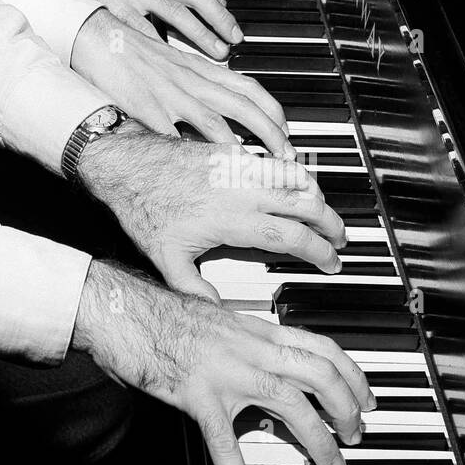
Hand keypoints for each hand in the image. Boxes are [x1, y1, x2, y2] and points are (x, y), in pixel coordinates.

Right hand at [70, 9, 291, 155]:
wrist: (95, 36)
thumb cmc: (129, 51)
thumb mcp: (170, 63)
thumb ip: (193, 80)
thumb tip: (215, 102)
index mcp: (199, 68)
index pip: (249, 87)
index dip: (273, 112)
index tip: (286, 133)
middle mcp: (191, 80)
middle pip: (244, 107)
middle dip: (271, 134)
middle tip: (287, 158)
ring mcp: (171, 94)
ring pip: (218, 122)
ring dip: (242, 148)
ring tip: (258, 171)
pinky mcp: (148, 108)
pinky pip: (177, 136)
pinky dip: (195, 154)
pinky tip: (205, 172)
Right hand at [73, 259, 373, 464]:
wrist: (122, 311)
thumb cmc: (159, 313)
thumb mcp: (216, 319)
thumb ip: (245, 338)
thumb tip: (267, 357)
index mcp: (254, 328)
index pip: (320, 345)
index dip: (352, 374)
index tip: (365, 396)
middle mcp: (249, 346)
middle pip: (319, 373)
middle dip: (348, 407)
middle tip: (354, 434)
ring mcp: (226, 371)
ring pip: (291, 405)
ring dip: (318, 439)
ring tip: (328, 463)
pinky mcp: (198, 395)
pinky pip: (226, 444)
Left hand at [75, 130, 343, 295]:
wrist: (124, 162)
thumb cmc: (141, 207)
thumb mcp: (165, 258)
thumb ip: (194, 289)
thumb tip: (217, 313)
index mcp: (232, 220)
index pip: (290, 237)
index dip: (317, 251)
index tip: (330, 261)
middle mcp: (241, 190)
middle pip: (303, 204)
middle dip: (329, 222)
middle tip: (340, 237)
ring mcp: (237, 166)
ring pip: (293, 177)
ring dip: (315, 194)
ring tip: (325, 210)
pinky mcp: (229, 150)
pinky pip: (272, 157)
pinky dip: (292, 169)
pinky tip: (296, 178)